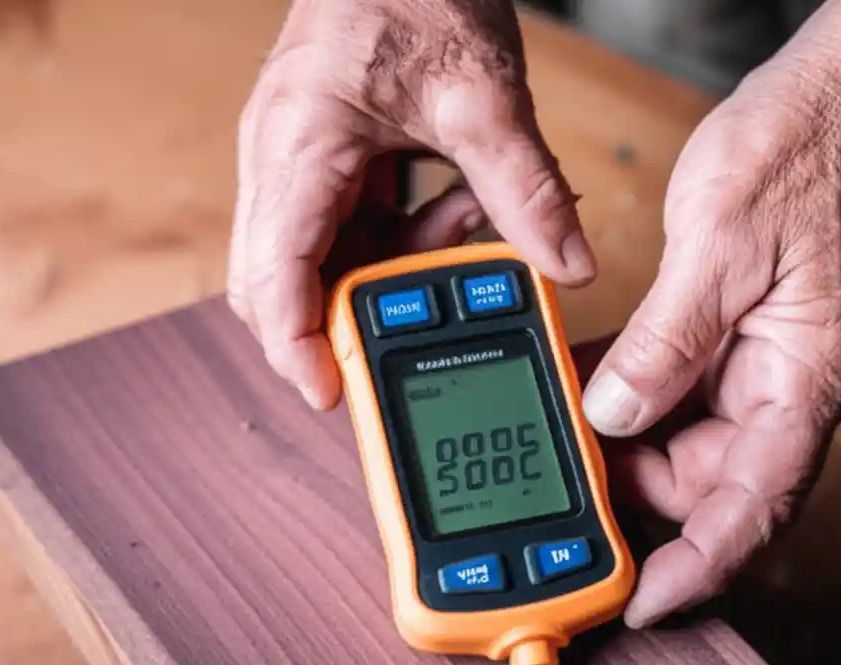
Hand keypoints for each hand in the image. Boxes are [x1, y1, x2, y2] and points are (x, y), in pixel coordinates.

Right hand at [229, 0, 595, 407]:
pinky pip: (351, 226)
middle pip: (283, 281)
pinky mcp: (326, 156)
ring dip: (391, 273)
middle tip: (422, 332)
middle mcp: (280, 162)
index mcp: (298, 149)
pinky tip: (457, 210)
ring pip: (321, 258)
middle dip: (347, 321)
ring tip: (465, 233)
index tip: (333, 394)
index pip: (273, 276)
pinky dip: (401, 238)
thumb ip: (525, 188)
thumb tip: (567, 265)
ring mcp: (298, 160)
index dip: (295, 346)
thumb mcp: (483, 95)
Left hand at [582, 63, 840, 627]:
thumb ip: (668, 341)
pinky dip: (620, 393)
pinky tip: (574, 380)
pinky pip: (667, 390)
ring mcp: (749, 365)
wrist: (827, 105)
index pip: (754, 501)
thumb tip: (614, 416)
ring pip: (678, 441)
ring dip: (619, 441)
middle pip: (705, 481)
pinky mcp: (721, 339)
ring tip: (558, 431)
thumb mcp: (722, 248)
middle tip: (562, 485)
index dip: (701, 563)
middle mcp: (778, 387)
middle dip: (635, 491)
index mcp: (803, 381)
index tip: (645, 600)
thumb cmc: (798, 161)